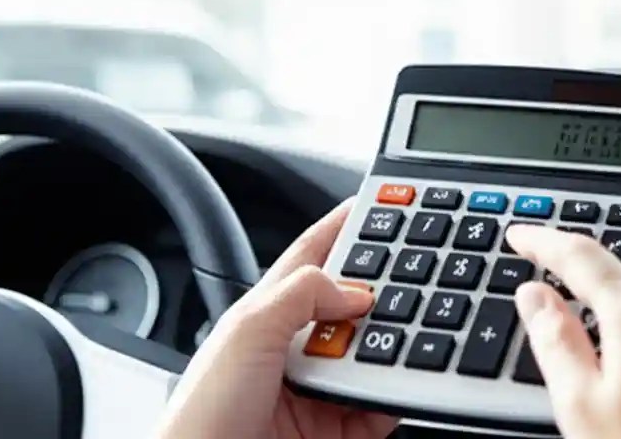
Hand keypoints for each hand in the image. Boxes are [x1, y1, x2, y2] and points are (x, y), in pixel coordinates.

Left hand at [157, 199, 397, 438]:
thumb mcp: (247, 332)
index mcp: (269, 311)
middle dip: (384, 288)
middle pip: (354, 302)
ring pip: (373, 353)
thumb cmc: (201, 414)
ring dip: (393, 345)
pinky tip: (400, 386)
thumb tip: (357, 289)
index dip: (347, 225)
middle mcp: (295, 346)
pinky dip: (395, 395)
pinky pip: (380, 405)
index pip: (315, 253)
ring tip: (408, 337)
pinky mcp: (335, 427)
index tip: (385, 204)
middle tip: (418, 274)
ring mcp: (316, 388)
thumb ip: (301, 294)